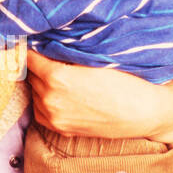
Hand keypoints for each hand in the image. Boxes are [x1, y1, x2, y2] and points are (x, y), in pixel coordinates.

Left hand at [23, 49, 172, 142]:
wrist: (143, 113)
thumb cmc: (124, 81)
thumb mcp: (93, 59)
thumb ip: (66, 52)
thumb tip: (46, 42)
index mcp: (56, 77)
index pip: (29, 57)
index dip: (33, 48)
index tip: (34, 42)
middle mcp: (50, 99)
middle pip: (31, 76)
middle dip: (39, 66)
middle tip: (49, 57)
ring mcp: (54, 117)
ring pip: (35, 94)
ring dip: (41, 84)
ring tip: (56, 76)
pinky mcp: (61, 129)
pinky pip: (40, 112)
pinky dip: (45, 102)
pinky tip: (59, 94)